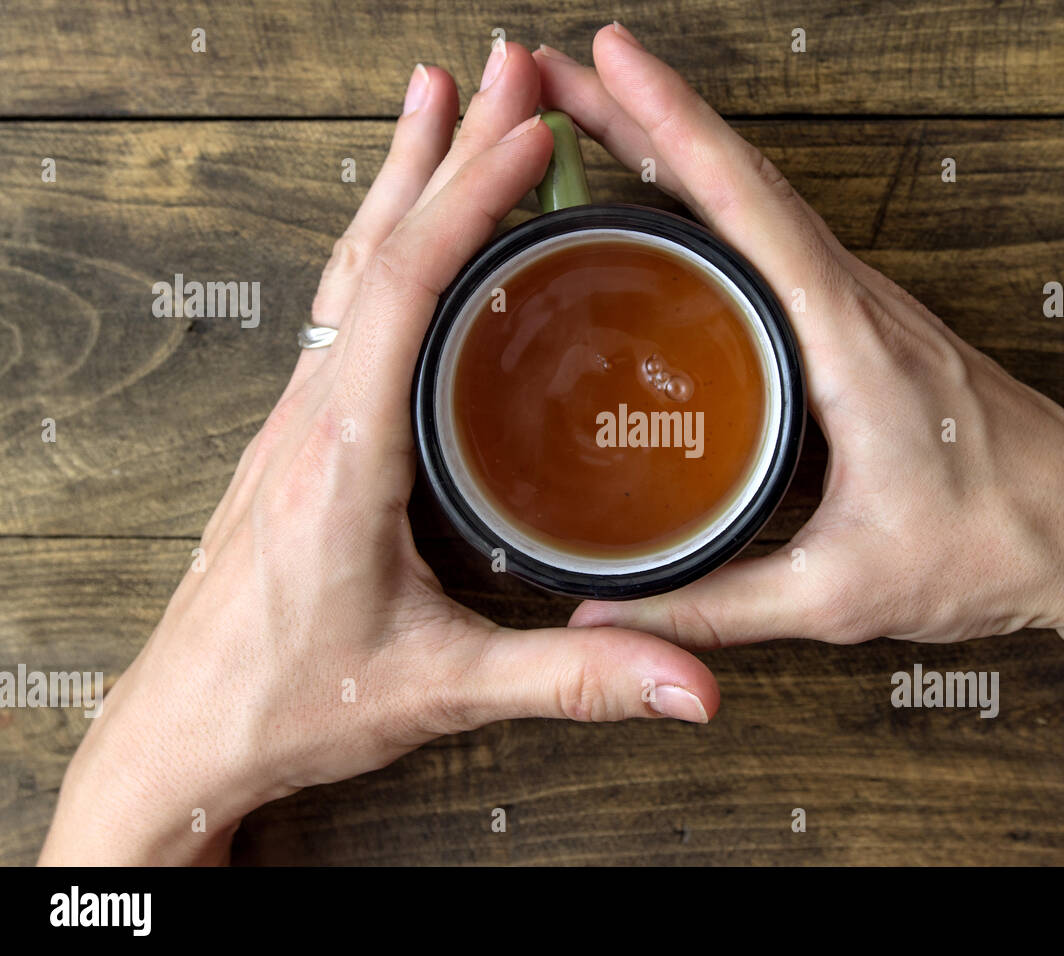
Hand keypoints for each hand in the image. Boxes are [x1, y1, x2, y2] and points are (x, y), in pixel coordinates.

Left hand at [40, 45, 717, 865]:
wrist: (182, 733)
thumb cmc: (287, 703)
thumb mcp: (442, 690)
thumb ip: (572, 680)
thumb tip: (688, 682)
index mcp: (344, 457)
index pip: (406, 290)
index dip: (469, 203)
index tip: (525, 132)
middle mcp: (313, 418)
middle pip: (375, 249)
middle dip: (441, 149)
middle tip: (494, 68)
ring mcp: (299, 422)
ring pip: (348, 271)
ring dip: (400, 181)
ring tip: (438, 104)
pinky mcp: (300, 439)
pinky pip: (341, 313)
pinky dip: (381, 245)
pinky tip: (399, 232)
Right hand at [542, 25, 1063, 864]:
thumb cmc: (994, 548)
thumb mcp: (838, 592)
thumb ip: (714, 605)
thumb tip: (604, 615)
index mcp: (850, 338)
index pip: (747, 204)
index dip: (669, 123)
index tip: (608, 59)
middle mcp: (859, 302)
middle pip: (740, 180)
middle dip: (643, 114)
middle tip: (559, 79)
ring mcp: (867, 310)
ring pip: (762, 205)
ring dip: (678, 152)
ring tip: (594, 123)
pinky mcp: (871, 332)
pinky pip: (782, 245)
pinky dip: (719, 205)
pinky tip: (677, 219)